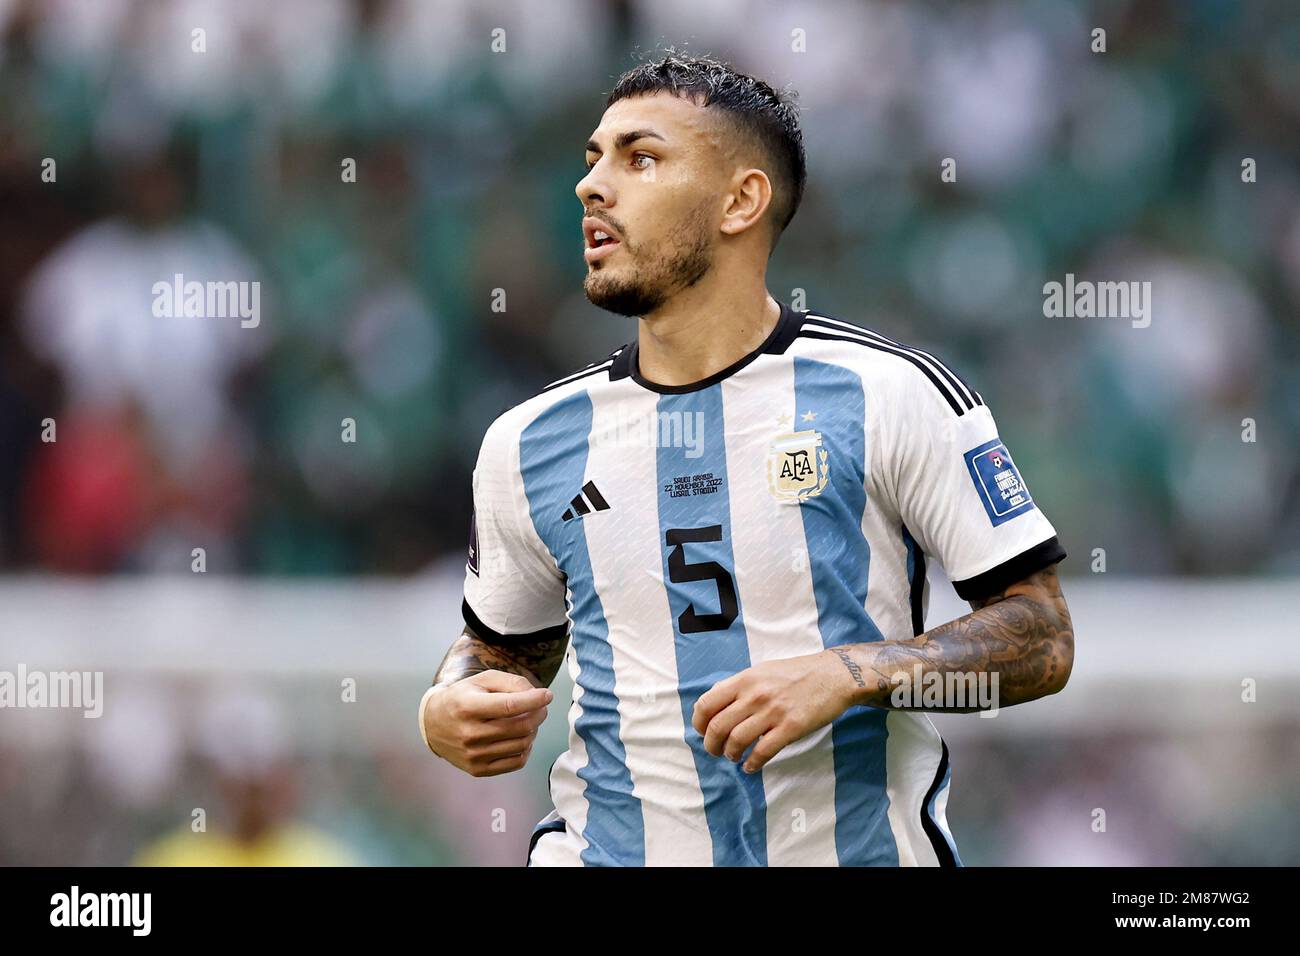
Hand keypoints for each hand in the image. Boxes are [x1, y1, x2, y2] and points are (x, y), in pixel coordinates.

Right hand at [420, 670, 551, 776]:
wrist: (434, 724)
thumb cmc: (463, 697)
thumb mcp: (482, 680)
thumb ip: (511, 683)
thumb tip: (537, 695)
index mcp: (468, 707)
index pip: (510, 706)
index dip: (534, 700)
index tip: (547, 695)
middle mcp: (469, 733)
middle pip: (519, 727)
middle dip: (538, 714)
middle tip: (540, 707)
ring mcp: (473, 755)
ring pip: (521, 745)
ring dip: (533, 731)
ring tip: (528, 721)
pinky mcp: (478, 770)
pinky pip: (516, 762)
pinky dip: (525, 749)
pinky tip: (520, 738)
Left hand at [692, 650, 860, 773]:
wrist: (833, 676)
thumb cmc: (795, 674)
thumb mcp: (761, 671)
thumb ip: (737, 686)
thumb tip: (712, 703)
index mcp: (745, 679)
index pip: (707, 703)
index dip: (698, 723)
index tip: (702, 731)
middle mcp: (755, 695)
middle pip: (718, 726)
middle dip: (711, 745)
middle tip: (716, 751)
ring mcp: (773, 712)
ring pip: (737, 741)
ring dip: (730, 754)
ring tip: (734, 757)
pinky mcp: (791, 727)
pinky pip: (763, 752)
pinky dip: (752, 763)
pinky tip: (751, 766)